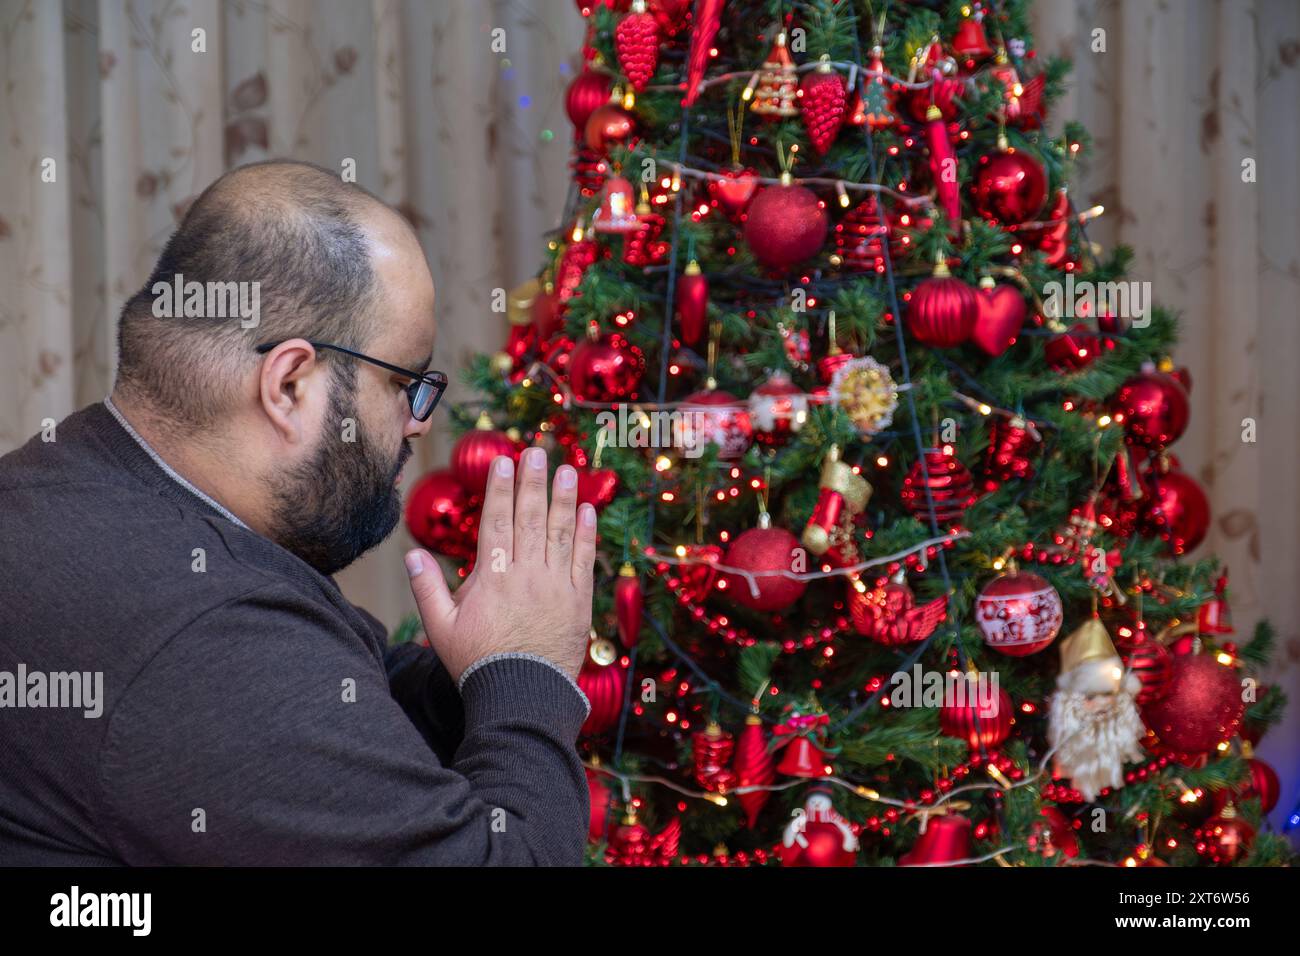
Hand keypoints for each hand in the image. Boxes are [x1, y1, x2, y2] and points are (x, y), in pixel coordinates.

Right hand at [404, 447, 595, 683]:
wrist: (522, 697)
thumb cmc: (478, 663)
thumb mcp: (441, 628)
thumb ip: (427, 588)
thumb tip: (412, 554)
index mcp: (492, 577)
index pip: (496, 522)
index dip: (500, 489)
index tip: (504, 461)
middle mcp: (527, 574)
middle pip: (530, 518)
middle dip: (532, 482)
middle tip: (536, 450)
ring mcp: (556, 586)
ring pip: (561, 533)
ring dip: (564, 499)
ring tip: (566, 471)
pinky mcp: (579, 602)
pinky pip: (585, 561)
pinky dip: (587, 534)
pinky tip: (589, 511)